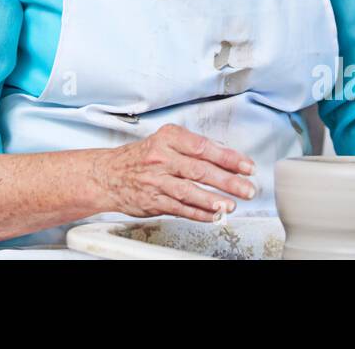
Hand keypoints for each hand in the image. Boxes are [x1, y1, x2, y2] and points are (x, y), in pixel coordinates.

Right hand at [92, 123, 257, 221]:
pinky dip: (198, 213)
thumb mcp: (164, 142)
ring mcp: (156, 180)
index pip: (204, 147)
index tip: (246, 166)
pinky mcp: (153, 200)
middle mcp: (162, 157)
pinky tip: (212, 215)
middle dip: (228, 181)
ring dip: (214, 200)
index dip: (228, 158)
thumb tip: (225, 155)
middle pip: (200, 169)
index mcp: (168, 138)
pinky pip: (179, 208)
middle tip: (247, 188)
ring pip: (190, 190)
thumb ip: (193, 147)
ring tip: (231, 205)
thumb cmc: (140, 158)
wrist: (107, 174)